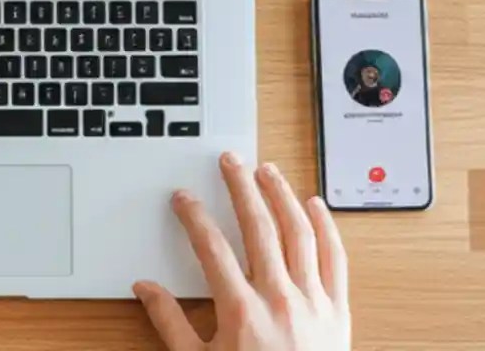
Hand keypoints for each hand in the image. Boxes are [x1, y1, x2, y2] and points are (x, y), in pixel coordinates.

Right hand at [134, 153, 350, 350]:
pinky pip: (335, 259)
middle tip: (230, 161)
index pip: (212, 248)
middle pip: (259, 227)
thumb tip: (145, 289)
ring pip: (299, 233)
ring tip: (268, 171)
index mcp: (241, 313)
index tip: (183, 198)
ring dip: (282, 196)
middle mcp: (279, 300)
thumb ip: (170, 324)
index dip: (194, 217)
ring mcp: (313, 303)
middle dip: (240, 187)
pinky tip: (315, 206)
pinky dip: (326, 227)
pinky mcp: (339, 312)